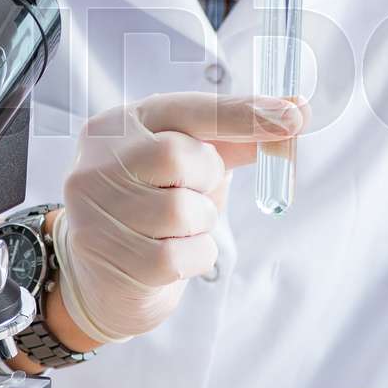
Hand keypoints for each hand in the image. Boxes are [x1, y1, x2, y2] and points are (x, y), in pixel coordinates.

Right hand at [54, 92, 304, 343]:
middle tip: (194, 192)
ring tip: (178, 227)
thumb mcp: (189, 168)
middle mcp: (96, 161)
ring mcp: (93, 209)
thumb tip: (291, 114)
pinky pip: (176, 256)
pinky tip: (176, 254)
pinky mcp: (105, 255)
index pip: (188, 110)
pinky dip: (194, 256)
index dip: (242, 114)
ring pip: (180, 210)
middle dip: (205, 179)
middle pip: (178, 156)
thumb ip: (231, 142)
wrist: (105, 276)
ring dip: (199, 223)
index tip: (293, 116)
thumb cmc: (153, 209)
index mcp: (118, 125)